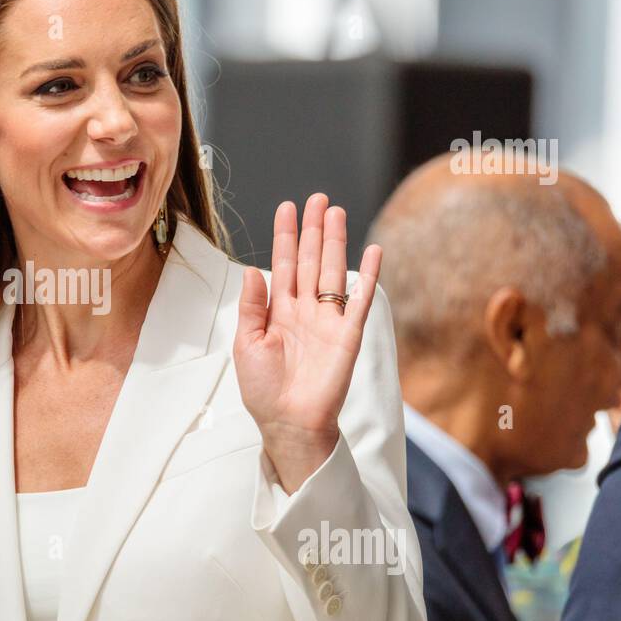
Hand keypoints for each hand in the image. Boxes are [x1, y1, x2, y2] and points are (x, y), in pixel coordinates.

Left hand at [233, 193, 381, 492]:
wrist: (288, 422)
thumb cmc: (263, 390)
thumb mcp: (247, 344)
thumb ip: (252, 306)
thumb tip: (250, 270)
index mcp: (278, 312)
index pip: (282, 264)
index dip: (284, 236)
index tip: (286, 207)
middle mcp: (305, 310)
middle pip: (310, 260)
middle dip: (313, 229)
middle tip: (317, 198)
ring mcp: (328, 320)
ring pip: (333, 271)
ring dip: (336, 242)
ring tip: (336, 212)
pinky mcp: (349, 335)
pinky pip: (360, 299)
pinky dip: (368, 276)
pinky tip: (373, 251)